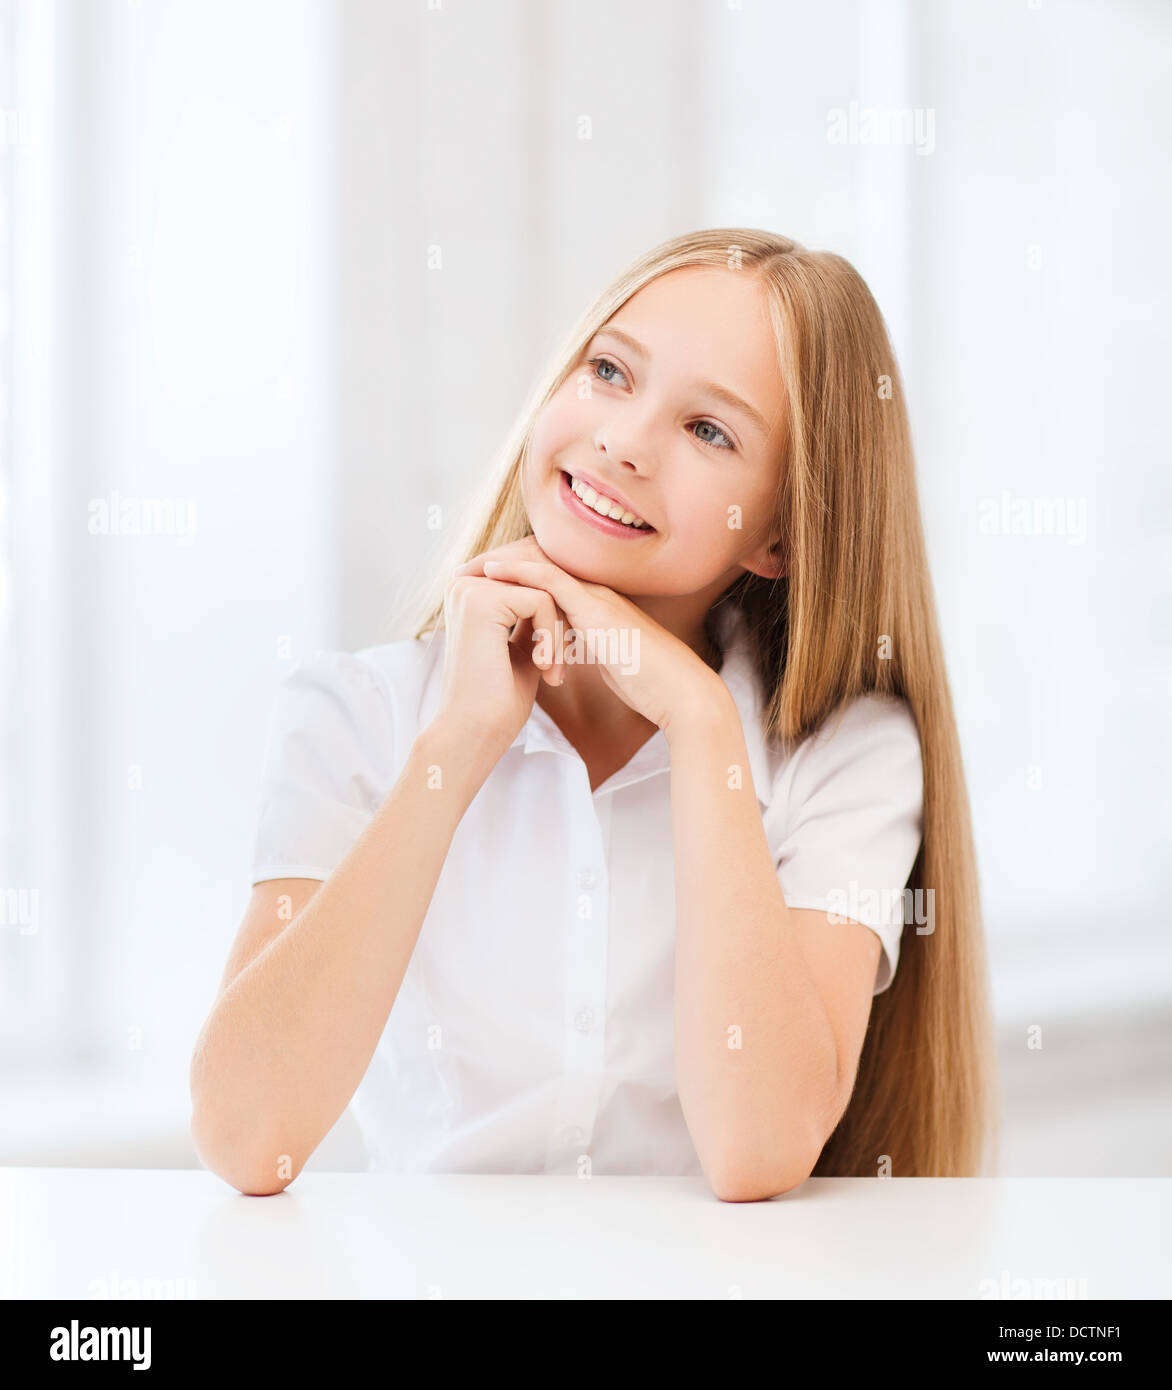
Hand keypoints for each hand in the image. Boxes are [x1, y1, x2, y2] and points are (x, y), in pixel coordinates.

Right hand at [433, 539, 570, 751]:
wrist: (475, 733)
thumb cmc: (497, 701)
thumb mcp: (521, 648)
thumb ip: (533, 619)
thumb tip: (559, 594)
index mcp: (470, 592)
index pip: (532, 584)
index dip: (552, 619)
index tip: (552, 662)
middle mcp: (464, 583)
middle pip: (540, 583)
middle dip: (558, 626)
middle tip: (555, 671)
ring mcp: (470, 589)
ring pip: (545, 590)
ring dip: (558, 634)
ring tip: (551, 671)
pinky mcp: (482, 601)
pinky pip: (542, 600)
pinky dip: (552, 637)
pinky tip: (542, 667)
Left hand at [453, 534, 725, 733]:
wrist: (681, 694)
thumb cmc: (650, 684)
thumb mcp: (606, 659)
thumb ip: (584, 648)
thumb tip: (559, 653)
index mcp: (596, 603)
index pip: (547, 575)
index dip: (512, 573)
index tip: (478, 581)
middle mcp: (595, 591)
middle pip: (538, 560)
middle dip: (498, 561)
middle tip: (462, 568)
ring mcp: (597, 596)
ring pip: (540, 562)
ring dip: (500, 561)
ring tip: (467, 566)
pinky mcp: (596, 608)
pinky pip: (550, 579)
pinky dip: (518, 571)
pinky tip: (492, 571)